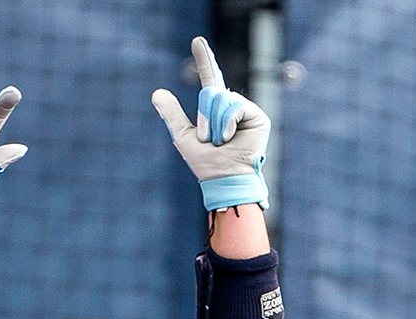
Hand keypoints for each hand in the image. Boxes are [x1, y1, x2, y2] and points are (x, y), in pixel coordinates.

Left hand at [152, 36, 269, 210]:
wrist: (223, 179)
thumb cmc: (205, 163)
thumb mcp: (183, 136)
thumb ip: (172, 115)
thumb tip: (157, 92)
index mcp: (215, 109)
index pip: (209, 79)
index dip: (204, 60)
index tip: (197, 41)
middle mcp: (231, 106)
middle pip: (210, 92)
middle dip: (203, 117)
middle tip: (206, 139)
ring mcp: (245, 111)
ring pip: (221, 99)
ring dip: (213, 124)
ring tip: (219, 142)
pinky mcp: (258, 116)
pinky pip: (234, 108)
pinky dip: (225, 125)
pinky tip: (228, 139)